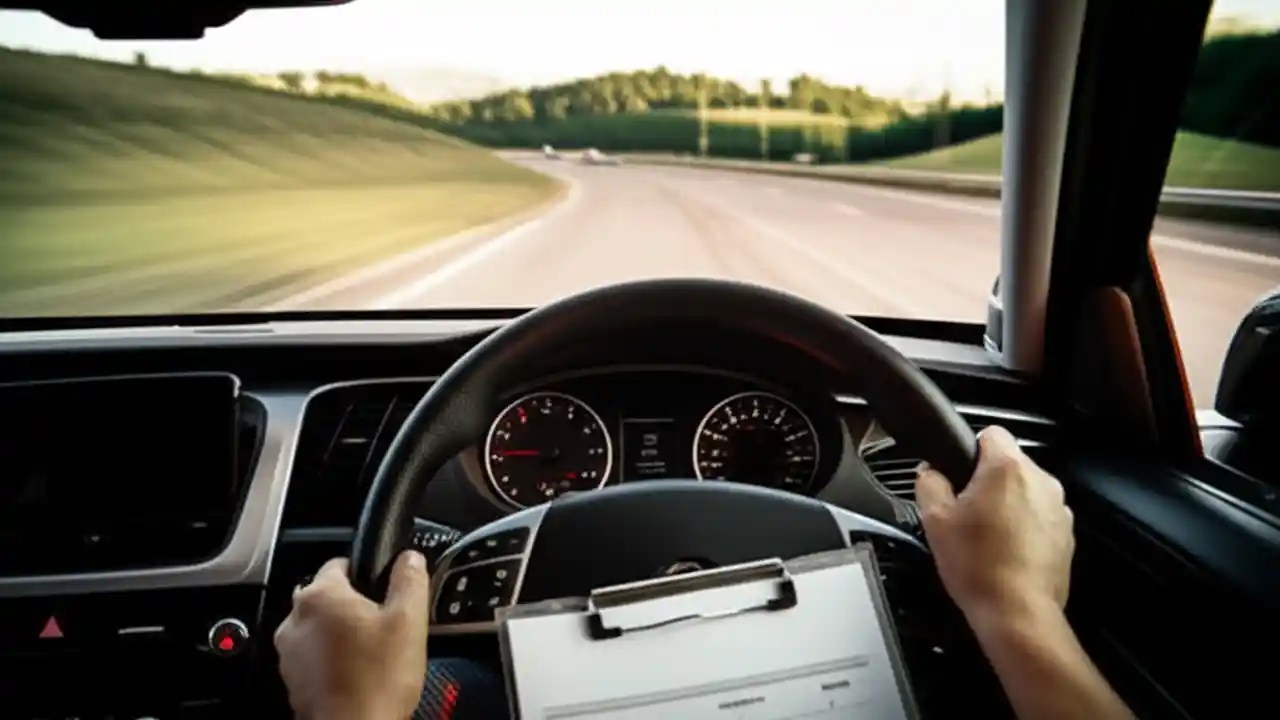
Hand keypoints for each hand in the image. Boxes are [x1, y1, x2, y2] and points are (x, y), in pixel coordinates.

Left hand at [274, 551, 429, 719]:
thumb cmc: (378, 678)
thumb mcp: (409, 621)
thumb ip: (409, 580)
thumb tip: (409, 558)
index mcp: (321, 595)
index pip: (340, 563)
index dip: (366, 574)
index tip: (384, 592)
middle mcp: (296, 618)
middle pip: (328, 597)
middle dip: (353, 607)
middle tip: (382, 626)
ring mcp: (289, 651)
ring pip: (319, 628)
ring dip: (339, 634)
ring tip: (370, 654)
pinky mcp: (291, 679)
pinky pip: (312, 656)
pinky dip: (329, 660)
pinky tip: (355, 674)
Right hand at [915, 426, 1073, 629]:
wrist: (1017, 612)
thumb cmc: (979, 567)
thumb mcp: (935, 520)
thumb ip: (929, 483)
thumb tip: (930, 473)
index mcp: (1007, 469)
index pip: (991, 432)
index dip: (971, 448)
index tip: (960, 470)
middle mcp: (1040, 481)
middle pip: (1009, 463)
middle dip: (988, 481)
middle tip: (964, 511)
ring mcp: (1059, 508)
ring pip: (1026, 491)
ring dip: (1008, 504)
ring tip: (984, 535)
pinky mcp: (1066, 534)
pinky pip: (1040, 517)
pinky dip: (1024, 527)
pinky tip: (1004, 551)